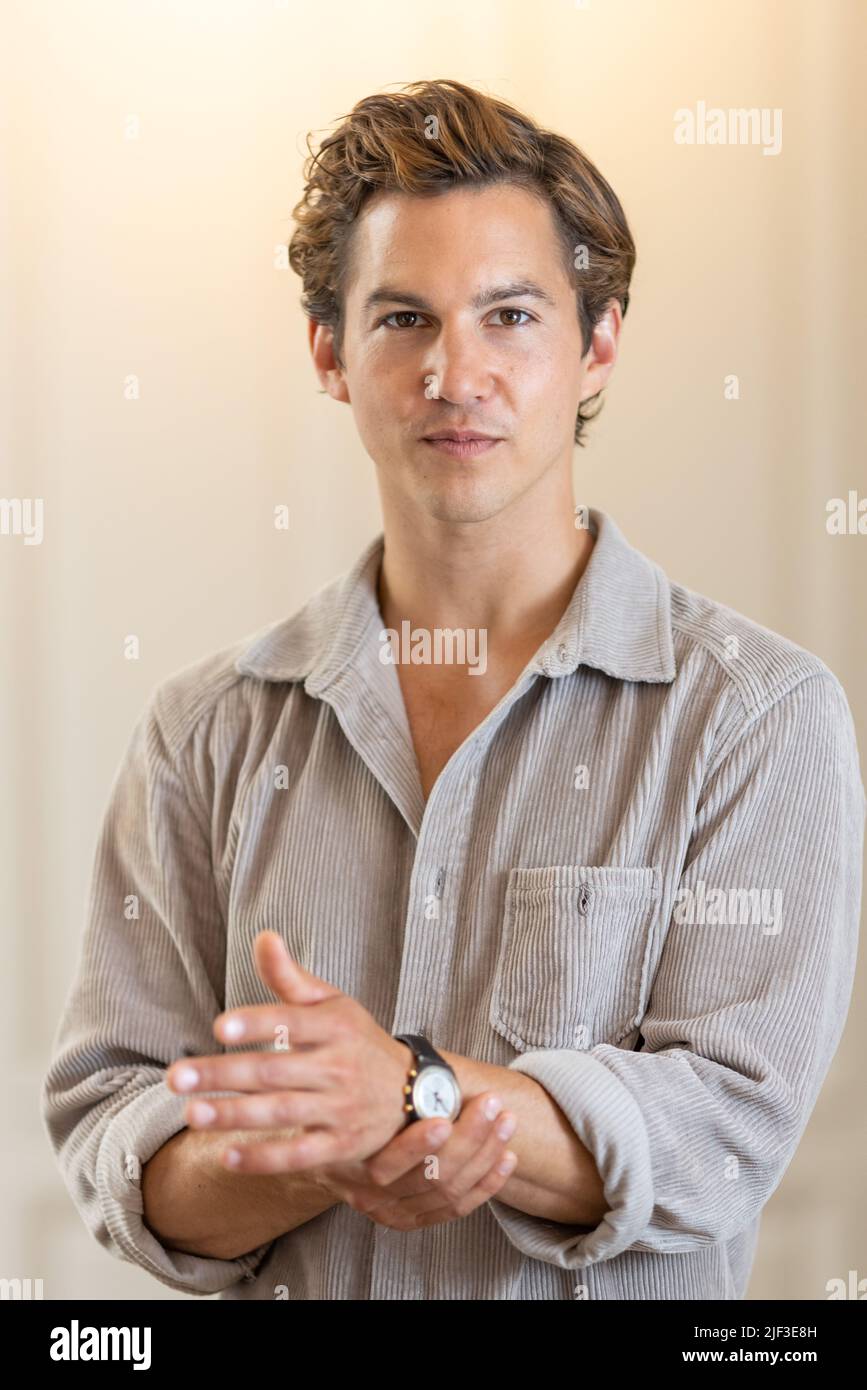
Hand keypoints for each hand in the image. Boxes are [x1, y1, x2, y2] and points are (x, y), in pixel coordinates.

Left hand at [166, 932, 415, 1172]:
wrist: (412, 1092)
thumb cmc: (356, 1040)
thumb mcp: (332, 1004)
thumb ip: (290, 977)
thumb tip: (263, 936)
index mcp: (336, 1027)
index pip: (292, 1023)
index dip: (256, 1023)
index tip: (218, 1027)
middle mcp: (339, 1067)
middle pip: (274, 1071)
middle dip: (223, 1074)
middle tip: (176, 1076)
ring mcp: (341, 1109)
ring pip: (282, 1113)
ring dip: (235, 1115)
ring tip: (191, 1113)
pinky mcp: (341, 1146)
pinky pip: (299, 1155)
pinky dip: (264, 1159)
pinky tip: (227, 1157)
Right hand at [313, 1092, 518, 1230]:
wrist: (327, 1147)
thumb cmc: (348, 1109)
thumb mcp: (348, 1095)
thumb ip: (372, 1088)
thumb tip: (404, 1063)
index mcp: (350, 1164)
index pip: (389, 1165)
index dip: (419, 1145)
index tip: (445, 1118)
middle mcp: (370, 1195)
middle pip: (429, 1176)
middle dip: (469, 1138)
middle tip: (491, 1104)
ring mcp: (392, 1211)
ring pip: (449, 1192)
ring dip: (485, 1155)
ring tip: (505, 1122)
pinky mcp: (411, 1218)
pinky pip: (456, 1208)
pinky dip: (487, 1183)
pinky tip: (506, 1159)